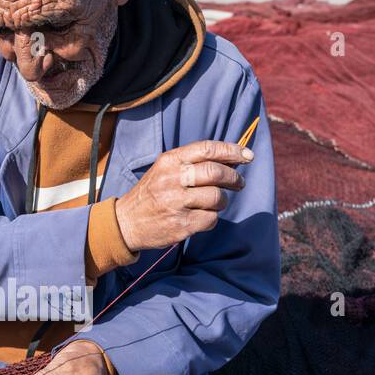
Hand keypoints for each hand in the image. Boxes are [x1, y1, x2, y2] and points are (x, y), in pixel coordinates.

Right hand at [114, 139, 252, 252]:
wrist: (126, 222)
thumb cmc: (152, 193)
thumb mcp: (165, 169)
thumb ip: (192, 162)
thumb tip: (233, 158)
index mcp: (170, 161)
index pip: (207, 149)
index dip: (232, 151)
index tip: (248, 156)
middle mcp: (172, 179)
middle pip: (216, 173)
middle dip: (234, 178)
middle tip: (239, 183)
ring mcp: (176, 203)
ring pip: (217, 197)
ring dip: (222, 201)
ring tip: (216, 203)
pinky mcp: (180, 225)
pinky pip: (211, 219)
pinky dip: (212, 218)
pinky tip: (202, 217)